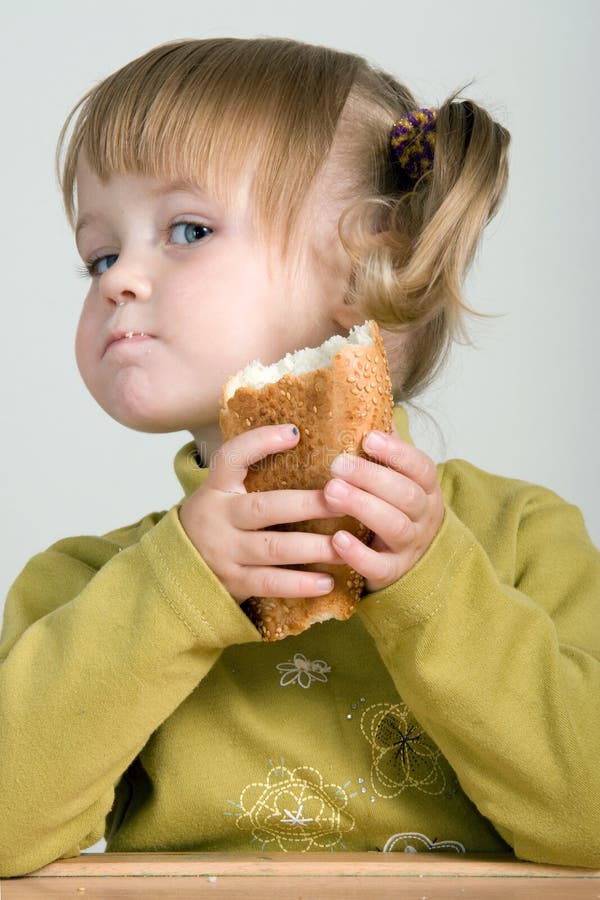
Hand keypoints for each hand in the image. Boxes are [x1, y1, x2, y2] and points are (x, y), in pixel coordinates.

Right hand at [178, 424, 343, 604]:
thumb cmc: (216, 523)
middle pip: (265, 508)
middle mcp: (218, 518)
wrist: (178, 570)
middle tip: (344, 500)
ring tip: (344, 545)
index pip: (232, 458)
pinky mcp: (234, 583)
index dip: (260, 443)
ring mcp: (225, 553)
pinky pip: (270, 583)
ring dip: (314, 547)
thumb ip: (252, 474)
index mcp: (216, 489)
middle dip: (308, 504)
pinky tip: (327, 581)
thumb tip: (301, 439)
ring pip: (273, 548)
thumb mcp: (223, 493)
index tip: (293, 433)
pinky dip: (300, 584)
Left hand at [323, 424, 444, 592]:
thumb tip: (363, 400)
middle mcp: (423, 516)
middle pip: (405, 495)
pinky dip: (358, 554)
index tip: (368, 438)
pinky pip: (379, 566)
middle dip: (371, 478)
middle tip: (336, 465)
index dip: (396, 453)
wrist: (410, 560)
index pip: (420, 467)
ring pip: (394, 526)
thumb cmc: (392, 507)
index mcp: (425, 487)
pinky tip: (337, 540)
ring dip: (362, 507)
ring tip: (331, 492)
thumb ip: (384, 449)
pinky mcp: (391, 573)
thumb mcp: (395, 478)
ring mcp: (409, 546)